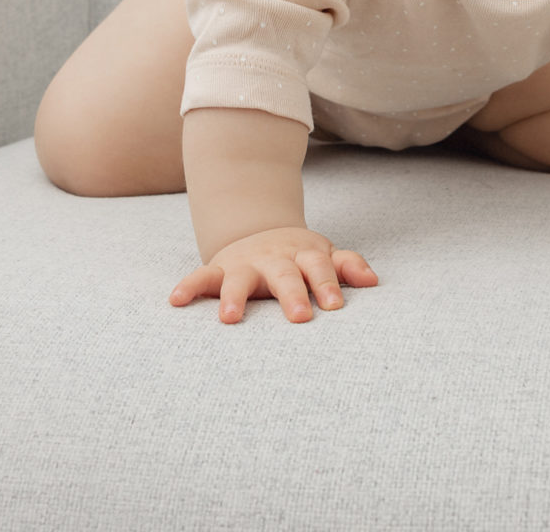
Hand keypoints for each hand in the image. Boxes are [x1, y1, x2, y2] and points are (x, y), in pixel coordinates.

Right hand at [169, 225, 378, 322]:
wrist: (260, 231)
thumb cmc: (299, 256)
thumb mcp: (323, 255)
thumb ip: (347, 265)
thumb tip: (374, 281)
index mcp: (303, 255)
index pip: (319, 269)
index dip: (327, 285)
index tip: (335, 306)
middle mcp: (274, 258)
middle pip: (285, 275)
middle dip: (292, 294)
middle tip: (300, 318)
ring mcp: (245, 263)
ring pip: (239, 278)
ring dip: (234, 297)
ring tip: (230, 319)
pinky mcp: (220, 269)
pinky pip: (201, 277)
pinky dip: (188, 287)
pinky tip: (175, 301)